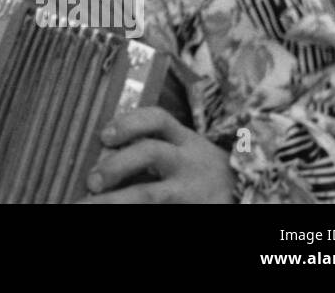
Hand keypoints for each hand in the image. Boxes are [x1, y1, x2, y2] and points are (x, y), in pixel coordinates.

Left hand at [78, 107, 234, 203]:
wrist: (245, 196)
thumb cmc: (202, 170)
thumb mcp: (186, 150)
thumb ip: (152, 144)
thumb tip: (101, 151)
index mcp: (184, 140)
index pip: (157, 118)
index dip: (128, 122)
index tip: (104, 135)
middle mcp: (187, 162)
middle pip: (149, 153)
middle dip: (115, 164)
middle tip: (91, 180)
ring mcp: (189, 191)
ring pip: (150, 193)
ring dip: (115, 200)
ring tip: (89, 204)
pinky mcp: (191, 211)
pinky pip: (158, 212)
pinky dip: (135, 213)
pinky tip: (114, 214)